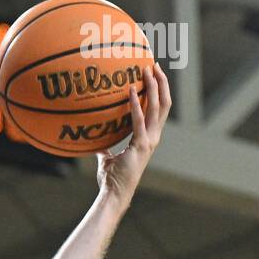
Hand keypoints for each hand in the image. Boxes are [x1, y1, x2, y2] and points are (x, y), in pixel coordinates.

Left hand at [96, 64, 170, 209]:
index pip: (158, 109)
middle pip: (164, 104)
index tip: (153, 74)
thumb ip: (104, 147)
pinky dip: (136, 104)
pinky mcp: (141, 145)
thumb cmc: (112, 179)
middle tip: (154, 64)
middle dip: (161, 82)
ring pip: (158, 107)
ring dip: (154, 86)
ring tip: (147, 69)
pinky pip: (138, 120)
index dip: (159, 91)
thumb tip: (94, 141)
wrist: (114, 194)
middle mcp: (153, 137)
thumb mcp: (107, 158)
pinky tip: (130, 90)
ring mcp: (149, 141)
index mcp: (148, 137)